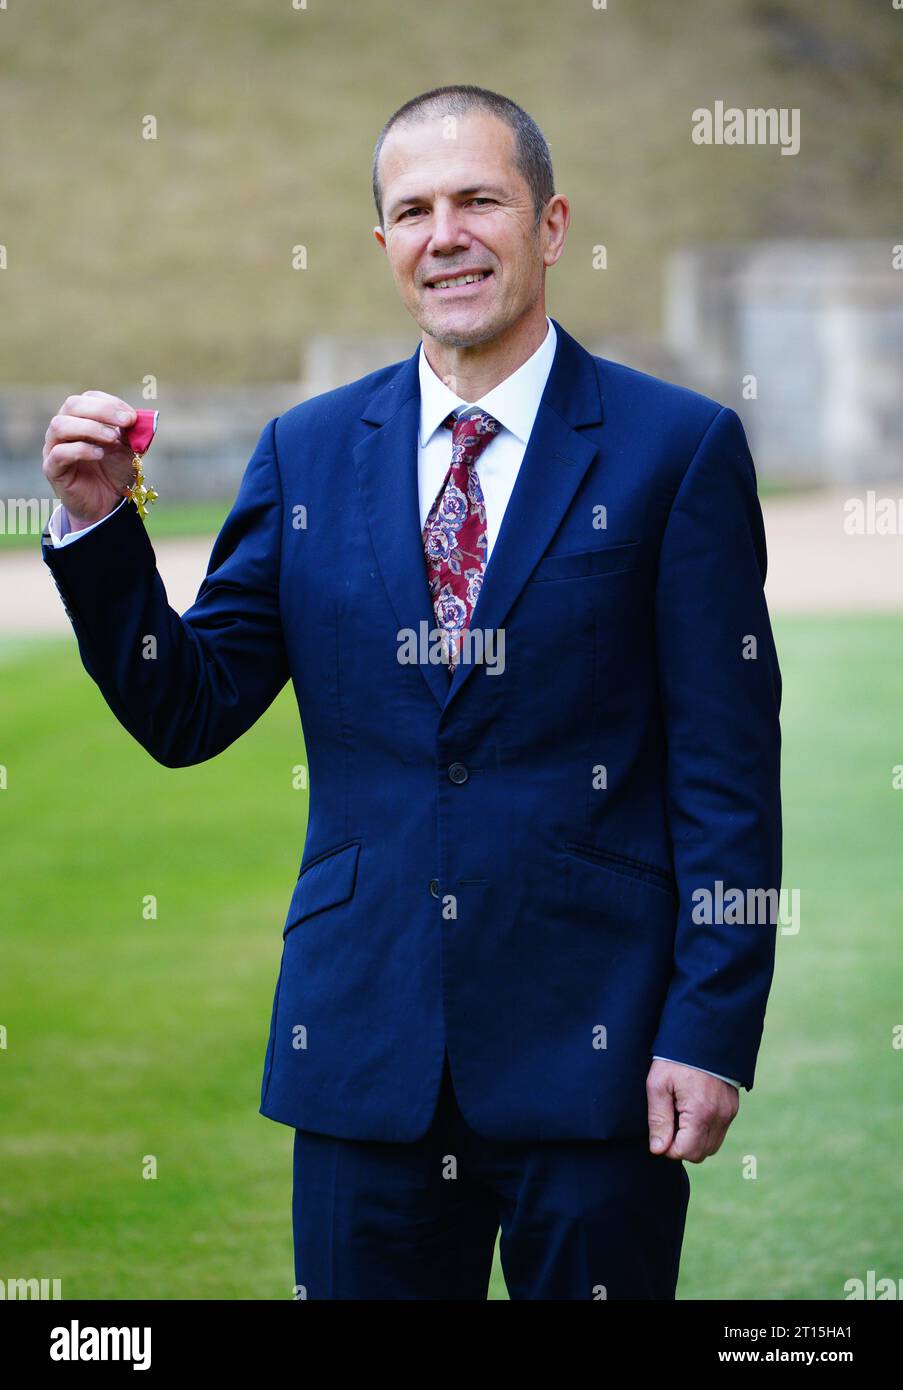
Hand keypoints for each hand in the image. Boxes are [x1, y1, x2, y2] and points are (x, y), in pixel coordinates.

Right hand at [42, 391, 137, 527]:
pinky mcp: (52, 468)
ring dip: (90, 427)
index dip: (110, 403)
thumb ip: (133, 434)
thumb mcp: (129, 450)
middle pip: (72, 405)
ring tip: (112, 438)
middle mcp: (63, 429)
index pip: (88, 398)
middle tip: (125, 422)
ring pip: (60, 425)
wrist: (106, 504)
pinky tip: (100, 454)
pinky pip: (60, 453)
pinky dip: (81, 450)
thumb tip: (141, 419)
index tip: (131, 417)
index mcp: (80, 419)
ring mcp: (54, 447)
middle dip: (102, 410)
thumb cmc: (114, 472)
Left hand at [646, 1058, 738, 1162]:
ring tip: (680, 1115)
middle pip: (700, 1154)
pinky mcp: (732, 1107)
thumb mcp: (658, 1085)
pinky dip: (704, 1130)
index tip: (660, 1129)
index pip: (686, 1152)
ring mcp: (729, 1112)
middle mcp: (720, 1116)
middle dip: (682, 1145)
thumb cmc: (676, 1058)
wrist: (703, 1033)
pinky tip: (691, 1110)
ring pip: (711, 1145)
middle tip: (669, 1121)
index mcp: (701, 1113)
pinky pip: (719, 1131)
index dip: (668, 1147)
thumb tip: (658, 1149)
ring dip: (694, 1139)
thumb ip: (658, 1120)